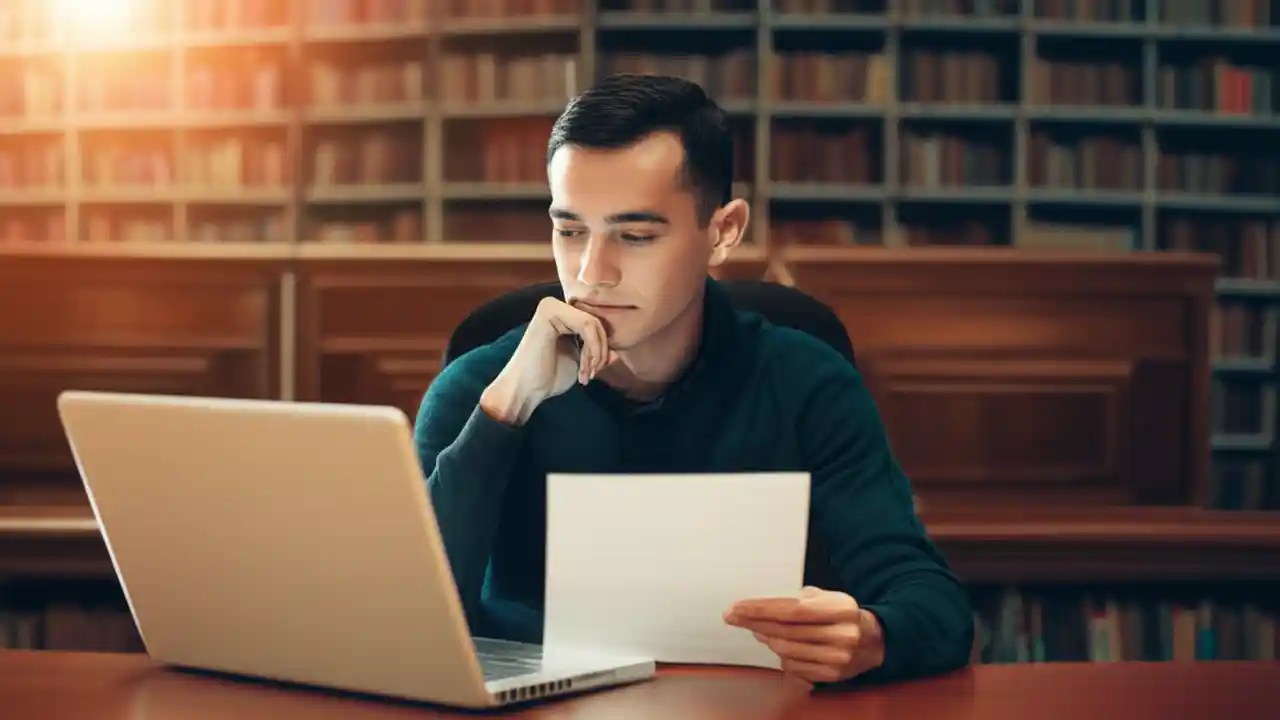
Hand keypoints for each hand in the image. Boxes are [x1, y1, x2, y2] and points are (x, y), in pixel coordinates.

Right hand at [480, 296, 617, 425]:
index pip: (596, 324)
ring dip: (596, 354)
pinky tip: (583, 370)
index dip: (601, 349)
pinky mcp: (550, 312)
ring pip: (594, 324)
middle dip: (599, 352)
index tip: (593, 372)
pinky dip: (592, 349)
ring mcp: (551, 306)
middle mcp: (555, 305)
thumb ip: (597, 353)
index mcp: (561, 315)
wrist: (525, 391)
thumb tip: (617, 352)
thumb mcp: (580, 363)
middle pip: (597, 322)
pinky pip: (587, 324)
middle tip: (590, 375)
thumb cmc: (549, 378)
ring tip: (586, 375)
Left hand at [724, 586, 884, 684]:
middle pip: (785, 631)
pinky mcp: (832, 675)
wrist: (872, 641)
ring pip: (786, 650)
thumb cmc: (840, 615)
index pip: (792, 610)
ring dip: (766, 638)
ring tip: (757, 629)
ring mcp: (838, 658)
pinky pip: (794, 666)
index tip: (737, 607)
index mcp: (841, 609)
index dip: (761, 609)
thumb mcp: (826, 597)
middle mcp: (842, 635)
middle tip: (734, 616)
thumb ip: (796, 600)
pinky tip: (777, 645)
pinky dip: (780, 655)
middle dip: (754, 623)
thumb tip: (758, 610)